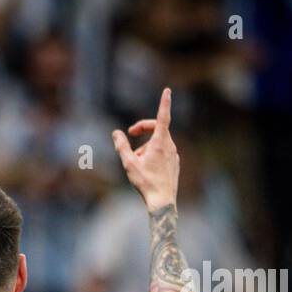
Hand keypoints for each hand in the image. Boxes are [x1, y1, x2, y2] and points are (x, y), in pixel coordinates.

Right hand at [112, 88, 178, 210]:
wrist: (162, 200)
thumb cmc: (145, 182)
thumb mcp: (128, 163)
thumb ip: (121, 146)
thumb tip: (116, 133)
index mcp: (160, 142)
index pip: (162, 117)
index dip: (164, 102)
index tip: (167, 90)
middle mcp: (170, 145)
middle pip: (157, 129)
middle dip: (143, 129)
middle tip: (130, 134)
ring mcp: (174, 154)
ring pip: (158, 143)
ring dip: (146, 147)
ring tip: (136, 162)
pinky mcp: (175, 162)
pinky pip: (163, 152)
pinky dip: (153, 155)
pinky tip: (146, 169)